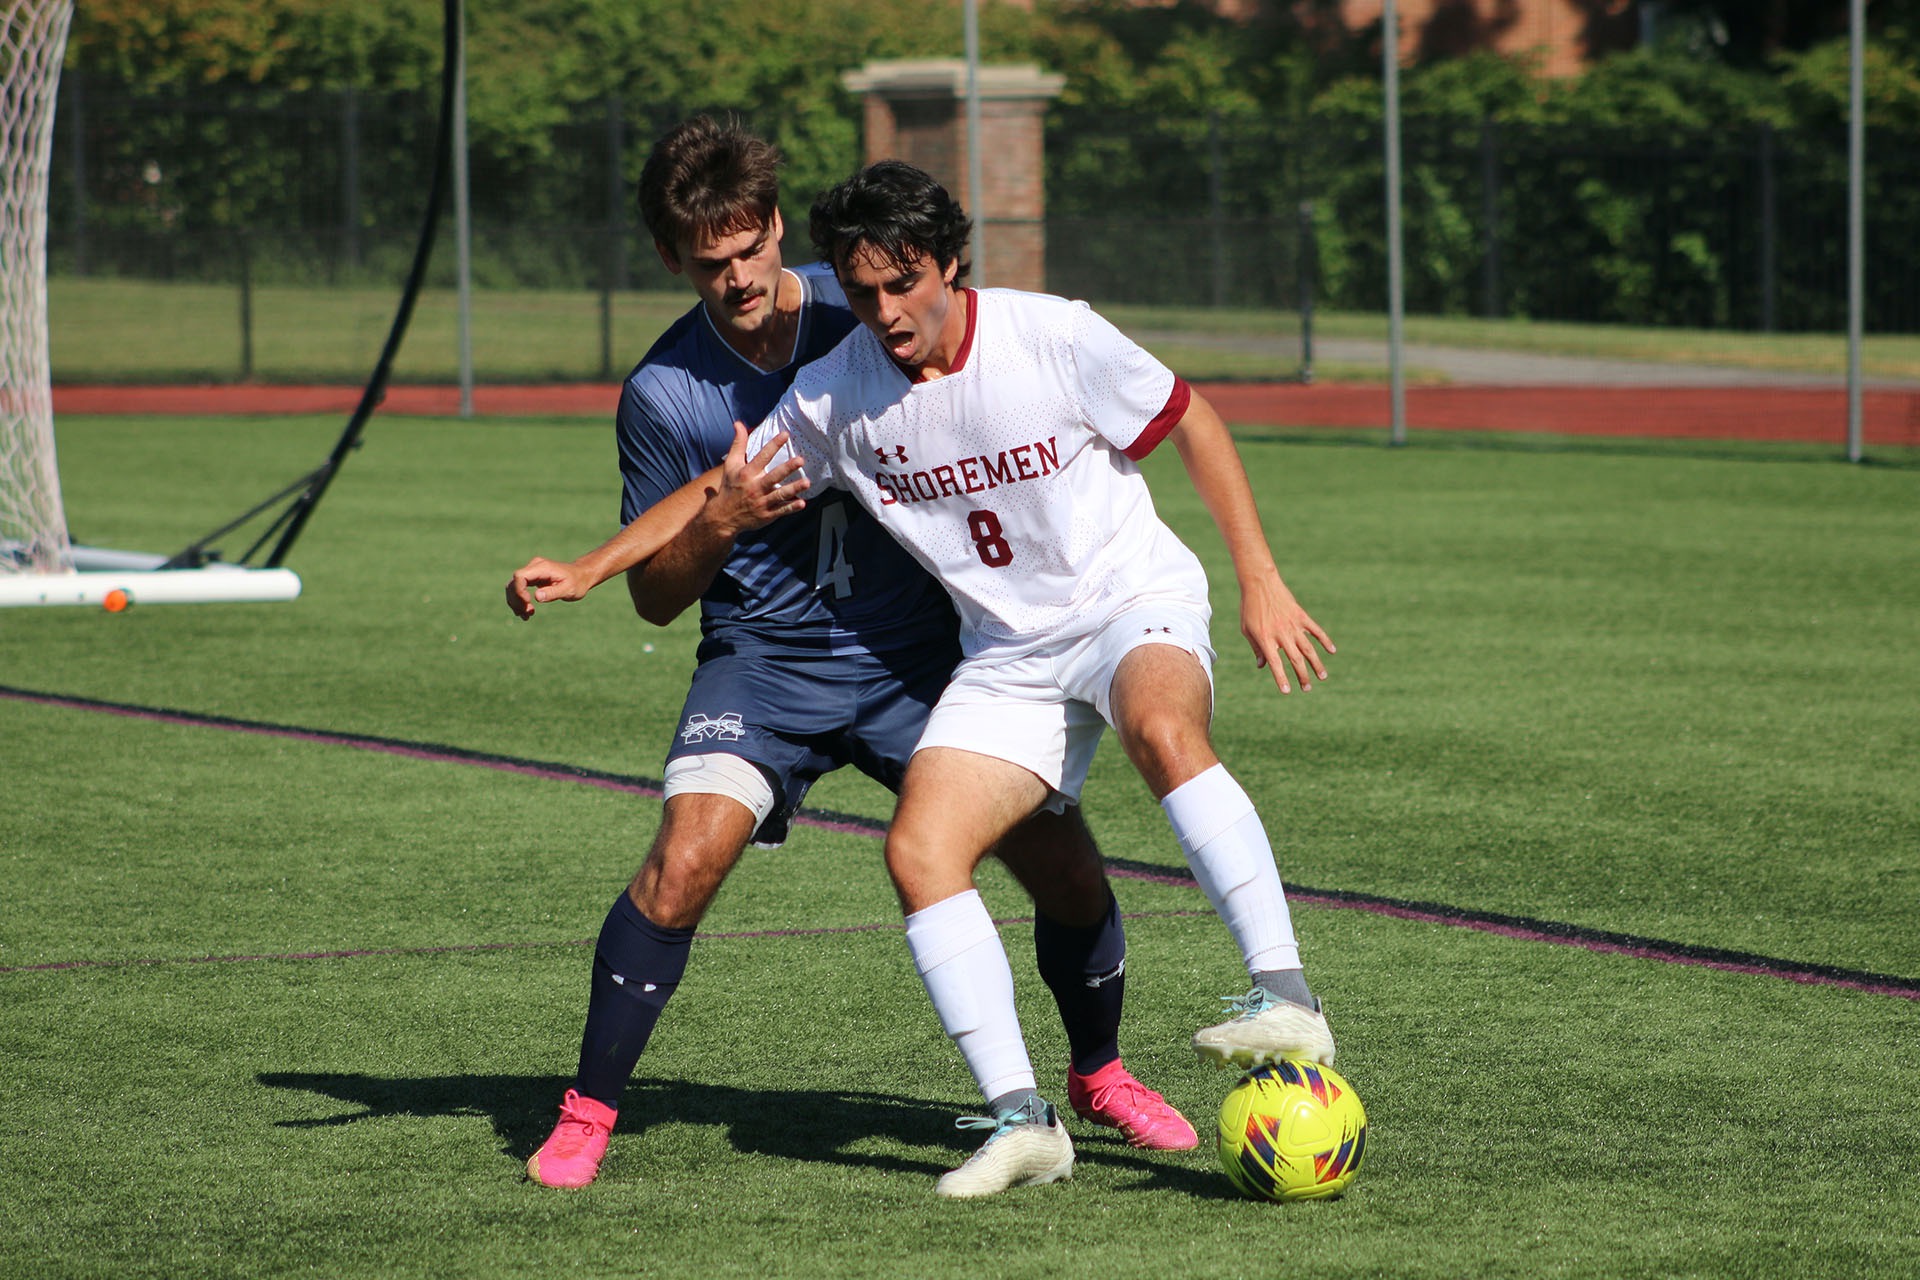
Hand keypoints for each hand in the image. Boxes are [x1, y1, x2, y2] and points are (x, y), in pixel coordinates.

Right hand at [506, 556, 591, 619]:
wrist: (581, 576)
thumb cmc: (577, 582)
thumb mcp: (568, 589)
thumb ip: (553, 593)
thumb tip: (536, 597)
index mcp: (542, 567)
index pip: (520, 576)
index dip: (519, 590)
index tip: (528, 602)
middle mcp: (534, 567)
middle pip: (514, 583)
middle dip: (517, 600)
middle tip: (527, 614)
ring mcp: (531, 572)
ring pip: (513, 587)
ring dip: (516, 603)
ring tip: (526, 616)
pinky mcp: (531, 578)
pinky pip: (518, 589)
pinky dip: (519, 601)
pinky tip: (526, 612)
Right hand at [707, 423, 808, 536]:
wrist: (723, 516)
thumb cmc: (730, 487)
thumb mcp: (731, 464)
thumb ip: (738, 444)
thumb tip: (738, 424)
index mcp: (747, 473)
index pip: (762, 456)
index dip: (774, 445)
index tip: (785, 435)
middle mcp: (755, 487)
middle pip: (773, 476)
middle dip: (787, 468)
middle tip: (800, 460)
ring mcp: (761, 502)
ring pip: (780, 494)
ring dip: (794, 488)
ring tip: (807, 482)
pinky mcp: (766, 515)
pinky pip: (781, 510)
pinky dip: (791, 507)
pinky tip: (802, 503)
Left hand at [1240, 573, 1333, 693]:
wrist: (1260, 583)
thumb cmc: (1249, 607)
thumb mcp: (1247, 629)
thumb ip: (1256, 648)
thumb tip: (1262, 666)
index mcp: (1265, 639)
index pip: (1275, 663)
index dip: (1281, 678)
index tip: (1287, 691)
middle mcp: (1281, 634)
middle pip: (1295, 660)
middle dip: (1302, 676)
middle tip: (1307, 688)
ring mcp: (1293, 624)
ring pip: (1308, 648)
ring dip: (1316, 664)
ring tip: (1322, 677)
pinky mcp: (1301, 616)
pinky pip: (1316, 630)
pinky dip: (1325, 640)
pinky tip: (1332, 651)